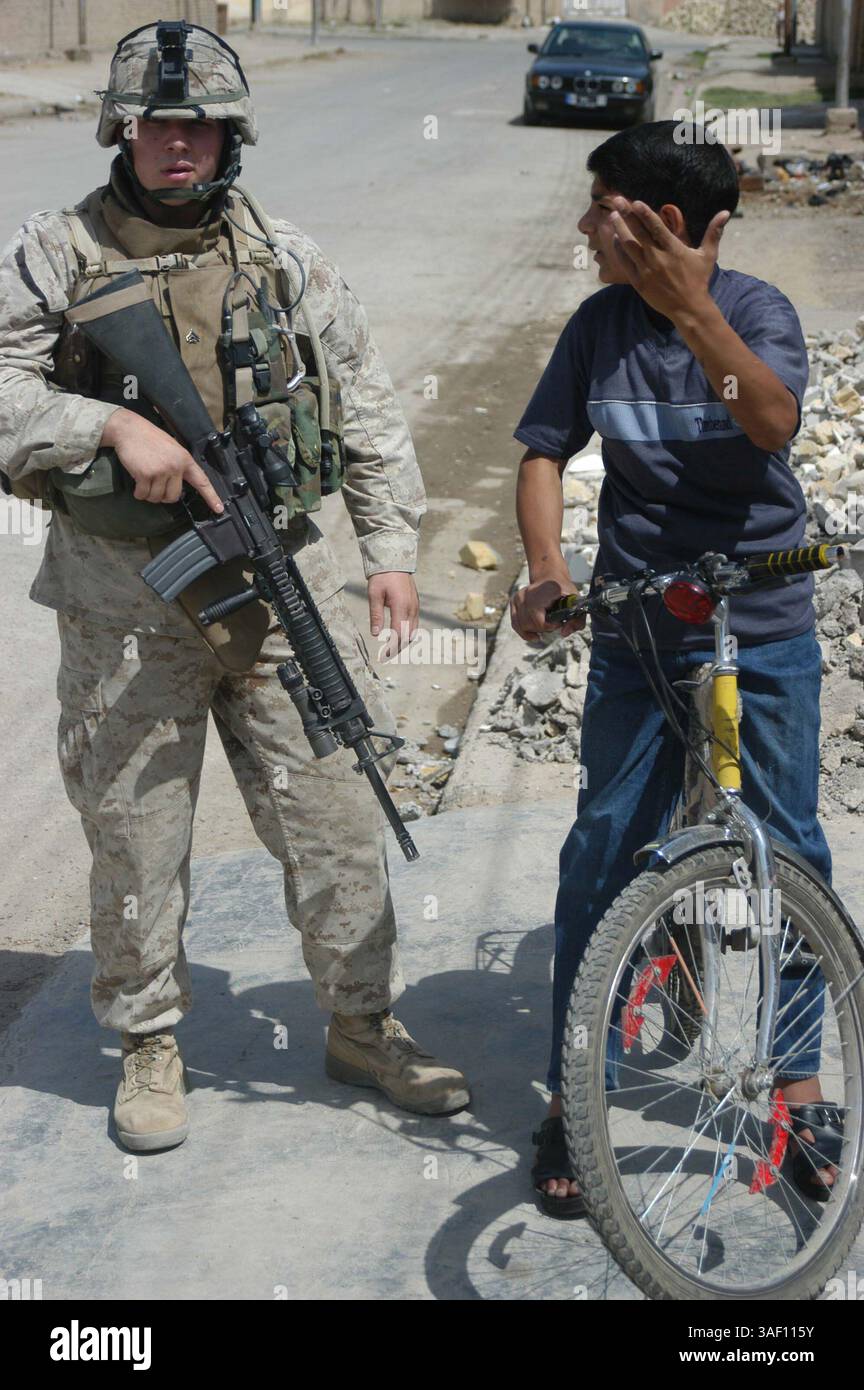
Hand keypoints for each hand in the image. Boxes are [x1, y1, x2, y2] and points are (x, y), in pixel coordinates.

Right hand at [102, 407, 223, 513]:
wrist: (130, 429)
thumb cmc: (150, 438)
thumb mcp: (172, 448)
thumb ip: (178, 466)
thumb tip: (177, 486)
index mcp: (185, 460)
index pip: (202, 481)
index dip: (211, 497)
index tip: (219, 509)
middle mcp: (175, 466)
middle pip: (173, 497)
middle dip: (163, 495)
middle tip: (155, 484)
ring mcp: (161, 471)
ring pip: (157, 497)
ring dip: (149, 494)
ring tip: (145, 479)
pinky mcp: (145, 475)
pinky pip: (143, 495)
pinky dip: (138, 493)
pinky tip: (137, 482)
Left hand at [368, 571, 419, 658]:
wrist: (394, 562)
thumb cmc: (382, 577)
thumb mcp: (374, 595)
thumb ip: (376, 615)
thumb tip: (375, 634)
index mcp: (401, 606)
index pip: (399, 633)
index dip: (393, 645)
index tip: (384, 654)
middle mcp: (411, 608)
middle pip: (408, 635)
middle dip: (398, 647)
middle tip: (386, 654)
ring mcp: (415, 606)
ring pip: (413, 631)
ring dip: (404, 640)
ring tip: (392, 647)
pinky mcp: (416, 605)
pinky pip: (414, 623)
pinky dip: (408, 632)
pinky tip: (398, 635)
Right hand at [510, 571, 584, 643]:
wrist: (551, 578)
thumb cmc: (564, 592)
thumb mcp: (577, 605)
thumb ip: (576, 621)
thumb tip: (564, 633)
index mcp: (545, 591)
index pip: (539, 620)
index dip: (550, 626)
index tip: (559, 622)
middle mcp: (529, 592)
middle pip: (529, 624)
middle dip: (542, 629)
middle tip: (552, 623)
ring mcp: (519, 596)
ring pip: (521, 625)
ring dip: (534, 630)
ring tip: (544, 625)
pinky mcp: (514, 600)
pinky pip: (515, 623)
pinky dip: (524, 632)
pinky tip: (535, 635)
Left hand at [607, 197, 729, 321]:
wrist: (688, 308)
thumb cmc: (698, 280)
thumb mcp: (708, 255)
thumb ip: (714, 232)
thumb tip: (726, 212)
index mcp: (673, 249)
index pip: (656, 227)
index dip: (645, 213)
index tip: (635, 202)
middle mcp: (658, 258)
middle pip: (638, 233)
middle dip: (627, 215)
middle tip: (617, 201)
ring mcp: (646, 270)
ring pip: (628, 246)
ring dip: (619, 230)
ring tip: (612, 216)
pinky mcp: (639, 282)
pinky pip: (625, 263)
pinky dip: (619, 250)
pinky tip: (614, 239)